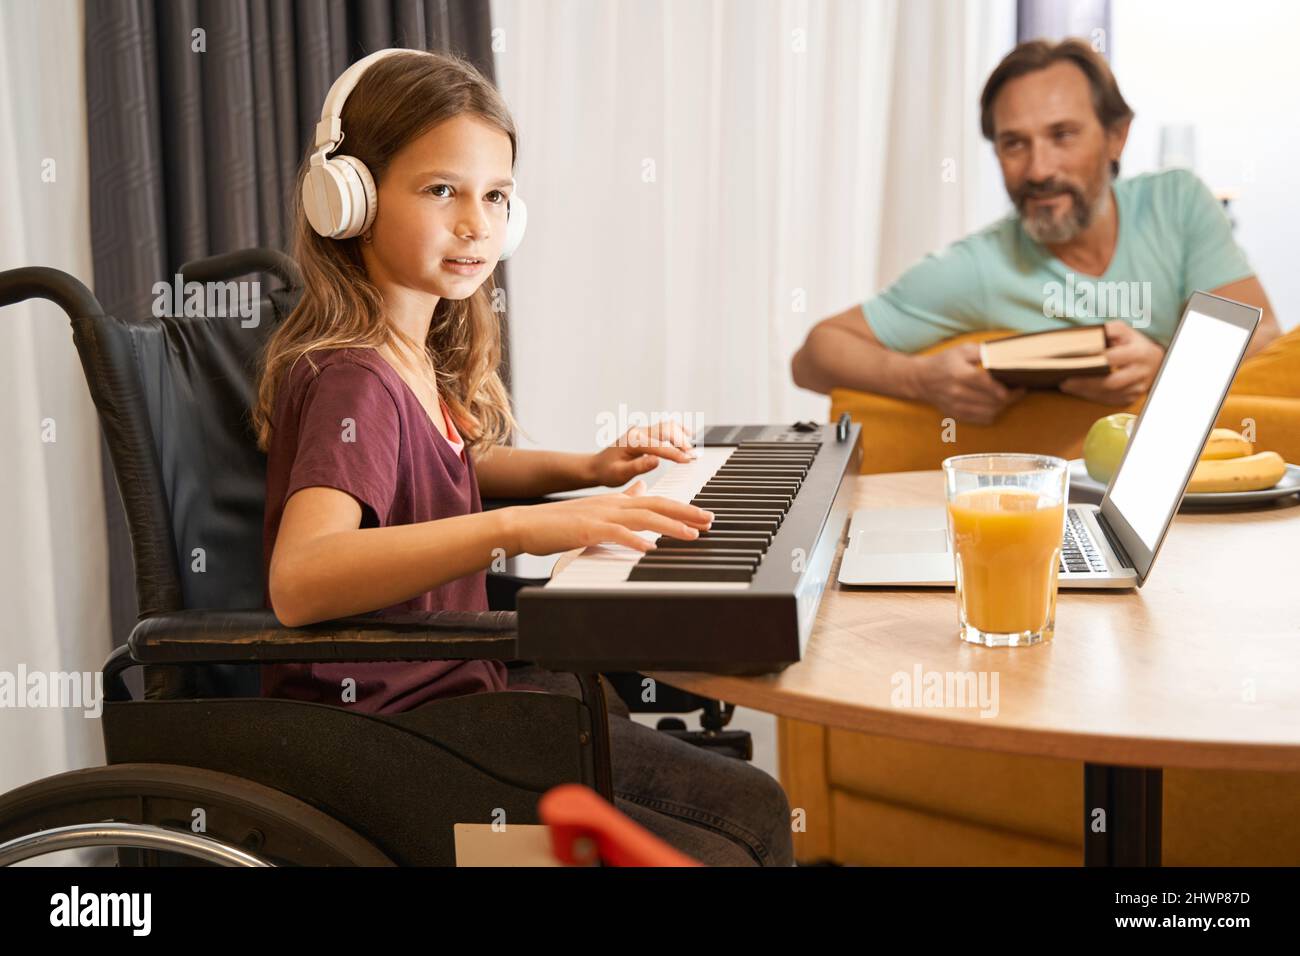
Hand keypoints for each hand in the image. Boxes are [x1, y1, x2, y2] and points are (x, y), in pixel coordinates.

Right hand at [506, 480, 713, 554]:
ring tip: (691, 535)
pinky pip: (615, 533)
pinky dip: (634, 540)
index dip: (683, 508)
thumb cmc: (559, 523)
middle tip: (710, 521)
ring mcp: (600, 516)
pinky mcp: (587, 529)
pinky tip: (649, 548)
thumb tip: (642, 489)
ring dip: (669, 526)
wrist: (526, 525)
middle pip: (657, 505)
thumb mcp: (596, 511)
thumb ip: (621, 501)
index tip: (704, 516)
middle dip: (686, 513)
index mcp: (616, 501)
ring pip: (642, 517)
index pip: (657, 501)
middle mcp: (612, 504)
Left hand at [587, 420, 696, 486]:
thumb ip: (638, 467)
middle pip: (666, 431)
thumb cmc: (607, 471)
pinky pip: (664, 429)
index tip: (688, 460)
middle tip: (694, 456)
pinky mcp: (645, 433)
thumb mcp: (620, 474)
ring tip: (693, 450)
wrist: (597, 466)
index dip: (675, 453)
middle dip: (682, 443)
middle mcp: (638, 432)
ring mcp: (641, 431)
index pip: (659, 446)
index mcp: (632, 442)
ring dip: (681, 436)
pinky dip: (677, 431)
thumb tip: (656, 460)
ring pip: (667, 427)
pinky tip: (688, 433)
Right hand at [911, 343, 1026, 424]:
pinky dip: (992, 414)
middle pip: (991, 400)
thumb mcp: (961, 350)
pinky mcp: (956, 414)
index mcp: (959, 374)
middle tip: (1018, 391)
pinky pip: (981, 419)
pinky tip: (994, 405)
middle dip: (1010, 397)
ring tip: (1007, 398)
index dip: (1004, 388)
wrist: (921, 379)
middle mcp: (957, 392)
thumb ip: (982, 351)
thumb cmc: (944, 362)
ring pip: (989, 412)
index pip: (986, 384)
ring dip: (1002, 406)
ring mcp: (956, 406)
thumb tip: (1003, 355)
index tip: (1019, 386)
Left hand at [1059, 320, 1164, 405]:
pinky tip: (1078, 390)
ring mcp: (1137, 388)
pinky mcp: (1131, 398)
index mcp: (1140, 353)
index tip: (1073, 361)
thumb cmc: (1133, 343)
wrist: (1154, 360)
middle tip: (1065, 381)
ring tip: (1066, 385)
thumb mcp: (1124, 331)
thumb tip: (1086, 337)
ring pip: (1108, 394)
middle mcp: (1141, 373)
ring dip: (1085, 391)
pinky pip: (1109, 400)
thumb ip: (1108, 330)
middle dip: (1085, 383)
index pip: (1112, 359)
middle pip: (1110, 382)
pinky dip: (1091, 396)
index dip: (1092, 360)